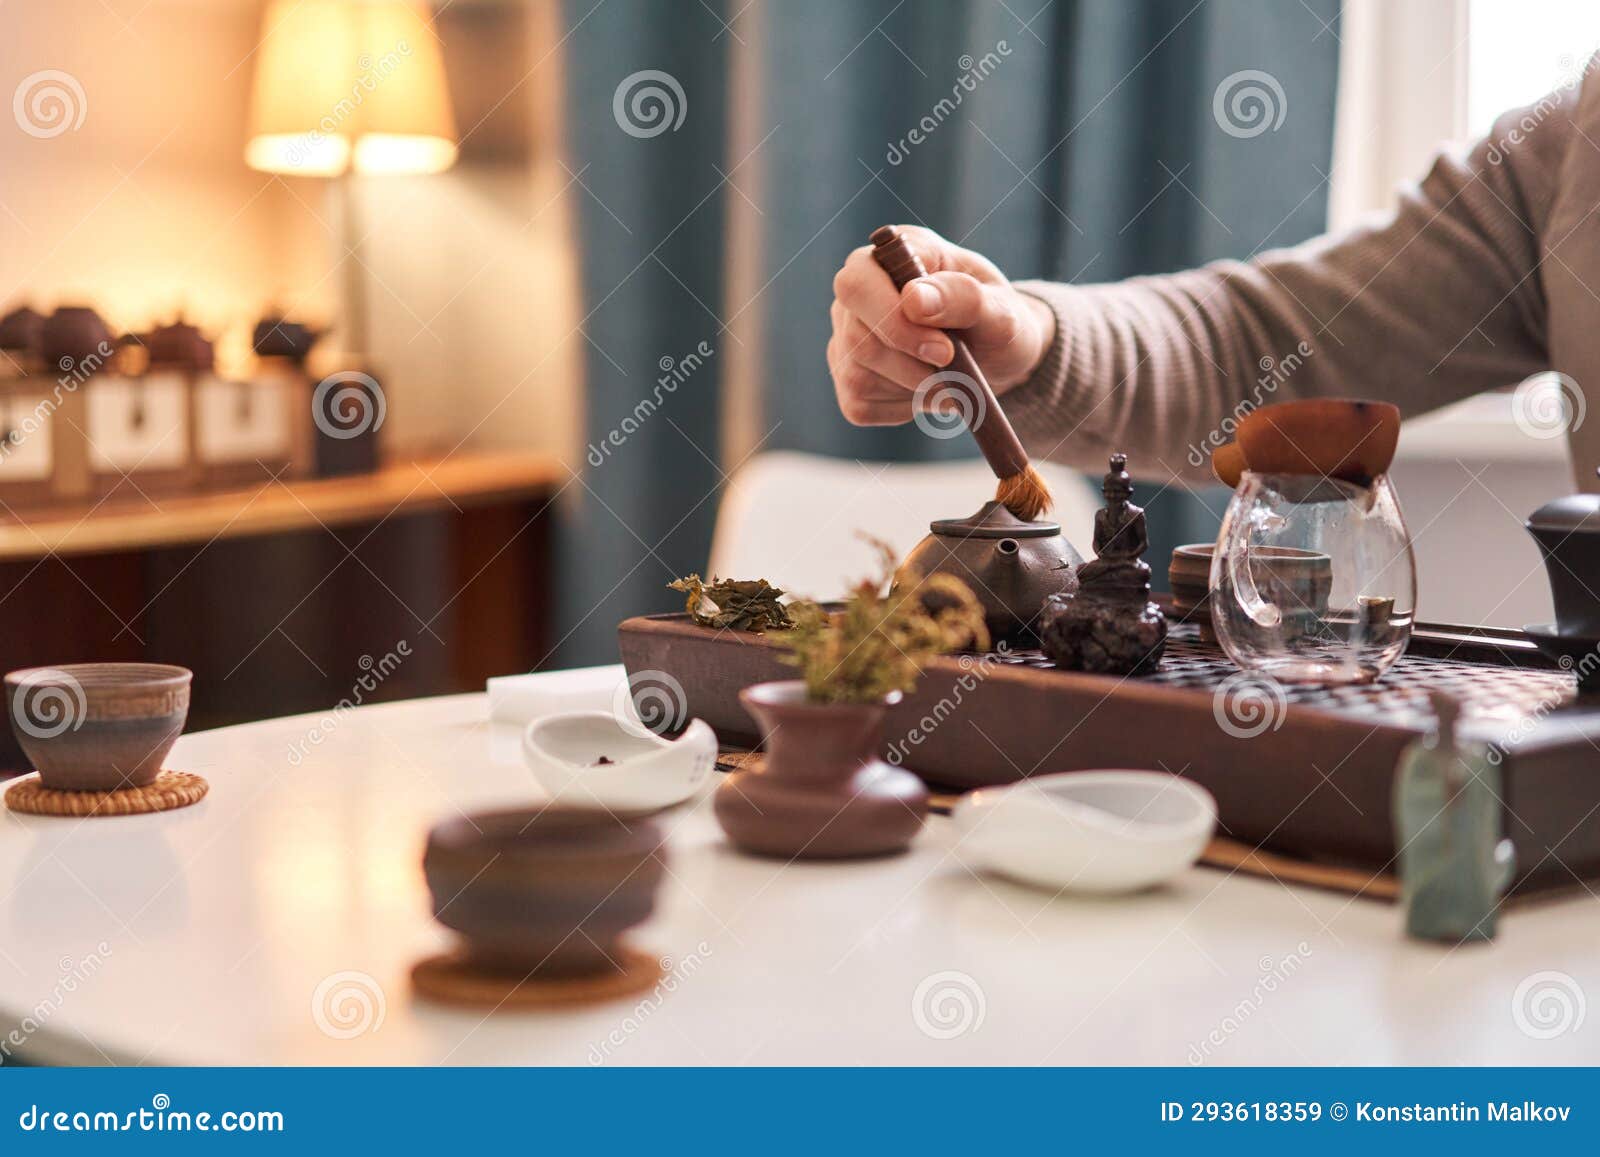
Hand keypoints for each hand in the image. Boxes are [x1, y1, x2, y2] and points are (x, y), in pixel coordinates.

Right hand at [827, 225, 1055, 426]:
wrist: (995, 357)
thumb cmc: (995, 320)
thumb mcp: (998, 308)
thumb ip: (963, 297)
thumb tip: (913, 298)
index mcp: (891, 256)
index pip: (858, 284)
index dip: (893, 320)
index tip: (944, 349)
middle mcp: (858, 295)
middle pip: (857, 337)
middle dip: (912, 363)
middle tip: (955, 367)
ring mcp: (846, 339)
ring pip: (858, 376)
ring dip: (914, 387)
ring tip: (949, 376)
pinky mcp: (847, 383)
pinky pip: (860, 405)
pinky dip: (903, 407)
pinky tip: (926, 389)